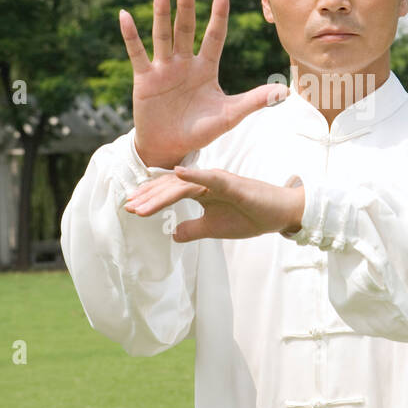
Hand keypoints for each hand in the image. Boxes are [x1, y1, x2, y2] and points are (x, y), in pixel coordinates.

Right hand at [119, 0, 288, 169]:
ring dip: (161, 12)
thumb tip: (285, 92)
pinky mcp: (144, 79)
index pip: (215, 36)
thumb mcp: (230, 116)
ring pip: (163, 34)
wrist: (170, 148)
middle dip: (186, 5)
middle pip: (186, 28)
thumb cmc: (201, 131)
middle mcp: (184, 62)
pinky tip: (125, 15)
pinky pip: (137, 53)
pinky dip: (131, 35)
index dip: (218, 14)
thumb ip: (254, 101)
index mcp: (206, 68)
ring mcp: (163, 68)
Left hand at [124, 167, 305, 240]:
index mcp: (202, 191)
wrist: (280, 214)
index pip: (170, 192)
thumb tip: (172, 234)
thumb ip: (193, 229)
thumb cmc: (250, 217)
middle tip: (128, 205)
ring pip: (184, 184)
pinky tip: (179, 173)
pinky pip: (211, 178)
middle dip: (148, 196)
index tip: (130, 208)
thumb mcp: (214, 229)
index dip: (150, 200)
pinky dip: (195, 175)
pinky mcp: (233, 183)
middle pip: (171, 186)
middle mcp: (207, 182)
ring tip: (143, 200)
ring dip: (162, 192)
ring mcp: (219, 181)